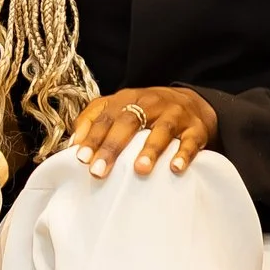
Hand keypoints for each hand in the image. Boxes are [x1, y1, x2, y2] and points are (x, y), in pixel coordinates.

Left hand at [68, 86, 217, 177]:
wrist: (194, 102)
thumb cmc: (147, 111)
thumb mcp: (119, 108)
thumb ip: (93, 120)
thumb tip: (73, 143)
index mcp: (128, 98)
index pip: (106, 117)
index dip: (93, 137)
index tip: (81, 159)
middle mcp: (151, 103)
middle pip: (129, 122)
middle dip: (113, 147)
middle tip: (100, 171)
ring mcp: (175, 115)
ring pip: (161, 130)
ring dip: (150, 150)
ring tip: (140, 169)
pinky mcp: (196, 129)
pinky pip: (191, 141)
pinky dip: (184, 154)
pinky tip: (176, 168)